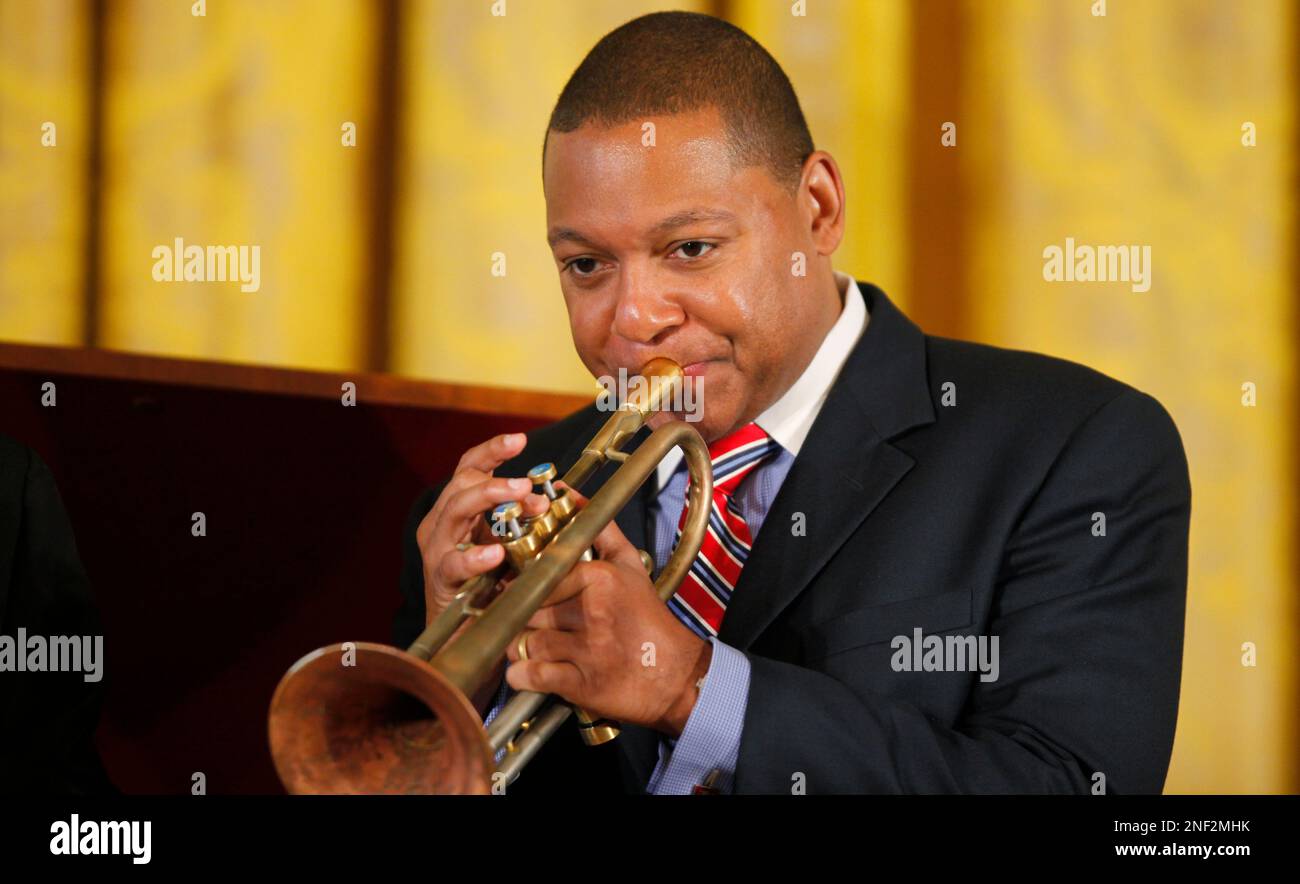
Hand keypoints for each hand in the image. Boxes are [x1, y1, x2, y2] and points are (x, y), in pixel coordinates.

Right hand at [415, 433, 549, 714]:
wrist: (464, 634)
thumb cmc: (490, 583)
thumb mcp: (506, 543)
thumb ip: (523, 518)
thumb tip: (561, 494)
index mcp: (458, 509)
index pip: (470, 468)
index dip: (493, 450)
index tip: (520, 439)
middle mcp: (442, 523)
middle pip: (461, 484)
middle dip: (498, 480)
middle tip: (528, 484)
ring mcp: (437, 550)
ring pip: (454, 511)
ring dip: (489, 501)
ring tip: (519, 498)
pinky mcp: (439, 580)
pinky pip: (453, 564)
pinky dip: (474, 557)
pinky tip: (495, 554)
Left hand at [504, 487, 712, 736]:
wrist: (677, 674)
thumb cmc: (649, 620)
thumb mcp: (630, 567)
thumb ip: (601, 530)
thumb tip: (571, 496)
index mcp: (599, 578)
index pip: (538, 575)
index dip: (525, 586)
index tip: (525, 593)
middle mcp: (592, 611)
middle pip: (528, 608)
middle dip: (522, 616)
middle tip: (527, 620)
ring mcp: (586, 649)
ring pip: (524, 641)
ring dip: (521, 646)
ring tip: (534, 644)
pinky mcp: (581, 683)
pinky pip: (529, 674)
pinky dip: (521, 675)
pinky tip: (531, 671)